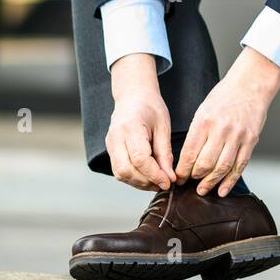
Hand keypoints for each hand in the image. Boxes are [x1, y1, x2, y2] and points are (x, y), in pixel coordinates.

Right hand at [105, 52, 175, 190]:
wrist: (133, 96)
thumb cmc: (151, 108)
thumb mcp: (163, 127)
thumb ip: (165, 153)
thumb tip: (169, 178)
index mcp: (131, 127)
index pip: (140, 158)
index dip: (154, 174)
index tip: (168, 182)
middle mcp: (116, 137)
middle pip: (126, 170)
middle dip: (146, 182)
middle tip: (164, 183)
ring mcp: (110, 143)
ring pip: (120, 174)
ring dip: (139, 183)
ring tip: (157, 181)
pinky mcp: (110, 149)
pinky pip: (119, 170)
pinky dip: (133, 177)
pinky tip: (147, 176)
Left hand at [177, 46, 279, 196]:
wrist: (250, 85)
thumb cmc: (224, 97)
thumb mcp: (203, 110)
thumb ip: (197, 134)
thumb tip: (187, 159)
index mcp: (204, 121)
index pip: (190, 153)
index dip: (183, 170)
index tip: (178, 178)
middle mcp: (221, 129)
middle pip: (205, 164)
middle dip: (195, 178)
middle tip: (190, 184)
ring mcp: (237, 136)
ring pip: (222, 168)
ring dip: (211, 182)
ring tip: (203, 190)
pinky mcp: (251, 141)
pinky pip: (239, 166)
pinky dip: (230, 180)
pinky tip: (223, 189)